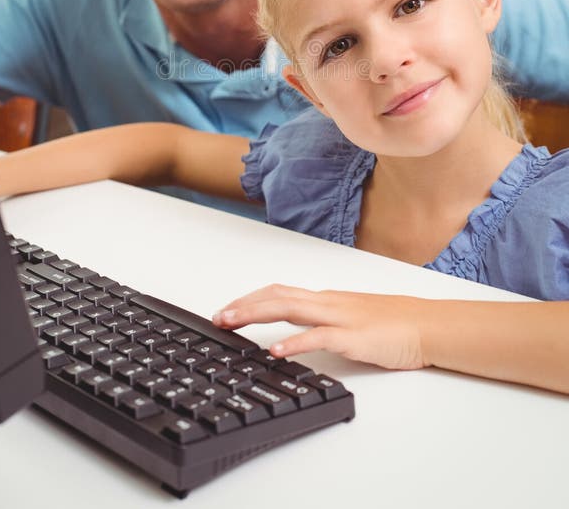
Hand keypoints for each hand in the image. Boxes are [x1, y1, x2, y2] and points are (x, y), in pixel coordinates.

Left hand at [213, 283, 426, 369]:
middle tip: (217, 317)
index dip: (250, 298)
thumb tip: (295, 332)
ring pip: (290, 309)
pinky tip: (276, 351)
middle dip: (243, 305)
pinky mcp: (354, 337)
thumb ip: (323, 323)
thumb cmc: (393, 324)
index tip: (227, 309)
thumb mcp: (349, 319)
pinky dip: (294, 343)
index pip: (279, 292)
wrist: (427, 325)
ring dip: (256, 314)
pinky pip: (319, 337)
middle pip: (276, 296)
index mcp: (325, 299)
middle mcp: (327, 303)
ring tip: (231, 322)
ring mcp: (340, 317)